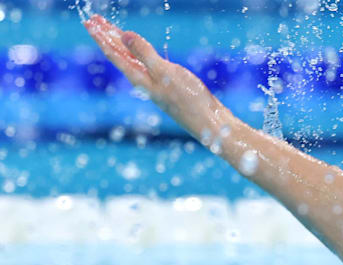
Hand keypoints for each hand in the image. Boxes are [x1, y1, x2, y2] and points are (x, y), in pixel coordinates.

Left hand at [83, 15, 231, 142]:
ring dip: (121, 43)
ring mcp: (156, 83)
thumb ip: (145, 54)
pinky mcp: (169, 84)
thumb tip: (124, 36)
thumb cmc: (190, 100)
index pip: (114, 53)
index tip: (89, 22)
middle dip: (107, 37)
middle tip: (93, 20)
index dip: (101, 36)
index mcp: (140, 78)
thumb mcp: (166, 73)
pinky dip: (138, 52)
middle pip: (120, 55)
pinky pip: (146, 62)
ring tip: (111, 30)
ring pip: (132, 58)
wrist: (211, 123)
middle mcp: (144, 80)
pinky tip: (139, 51)